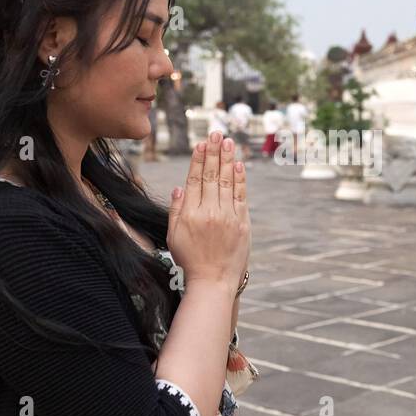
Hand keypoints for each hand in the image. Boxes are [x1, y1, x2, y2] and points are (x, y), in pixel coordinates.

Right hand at [167, 132, 250, 294]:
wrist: (213, 282)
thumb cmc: (190, 260)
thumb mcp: (173, 236)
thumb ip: (176, 210)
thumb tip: (180, 187)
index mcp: (190, 214)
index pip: (194, 179)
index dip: (198, 160)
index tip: (201, 144)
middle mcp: (209, 212)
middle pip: (212, 175)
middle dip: (214, 152)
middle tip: (216, 133)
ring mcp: (227, 217)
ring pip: (227, 181)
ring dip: (228, 159)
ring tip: (228, 142)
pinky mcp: (242, 223)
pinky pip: (241, 196)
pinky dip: (240, 179)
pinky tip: (239, 164)